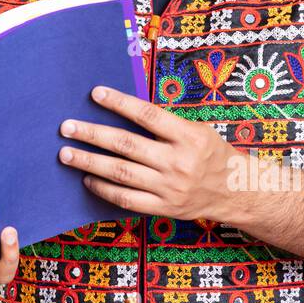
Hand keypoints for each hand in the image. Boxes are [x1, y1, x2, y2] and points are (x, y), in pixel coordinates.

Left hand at [57, 85, 243, 221]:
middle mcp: (178, 163)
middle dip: (92, 134)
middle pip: (126, 145)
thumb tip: (123, 109)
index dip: (119, 103)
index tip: (95, 93)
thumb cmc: (213, 154)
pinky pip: (126, 200)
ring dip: (89, 162)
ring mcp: (169, 188)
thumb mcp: (198, 130)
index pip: (147, 115)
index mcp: (188, 137)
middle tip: (66, 127)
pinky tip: (87, 179)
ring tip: (66, 153)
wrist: (237, 192)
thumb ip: (165, 124)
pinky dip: (103, 189)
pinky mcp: (164, 209)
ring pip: (121, 173)